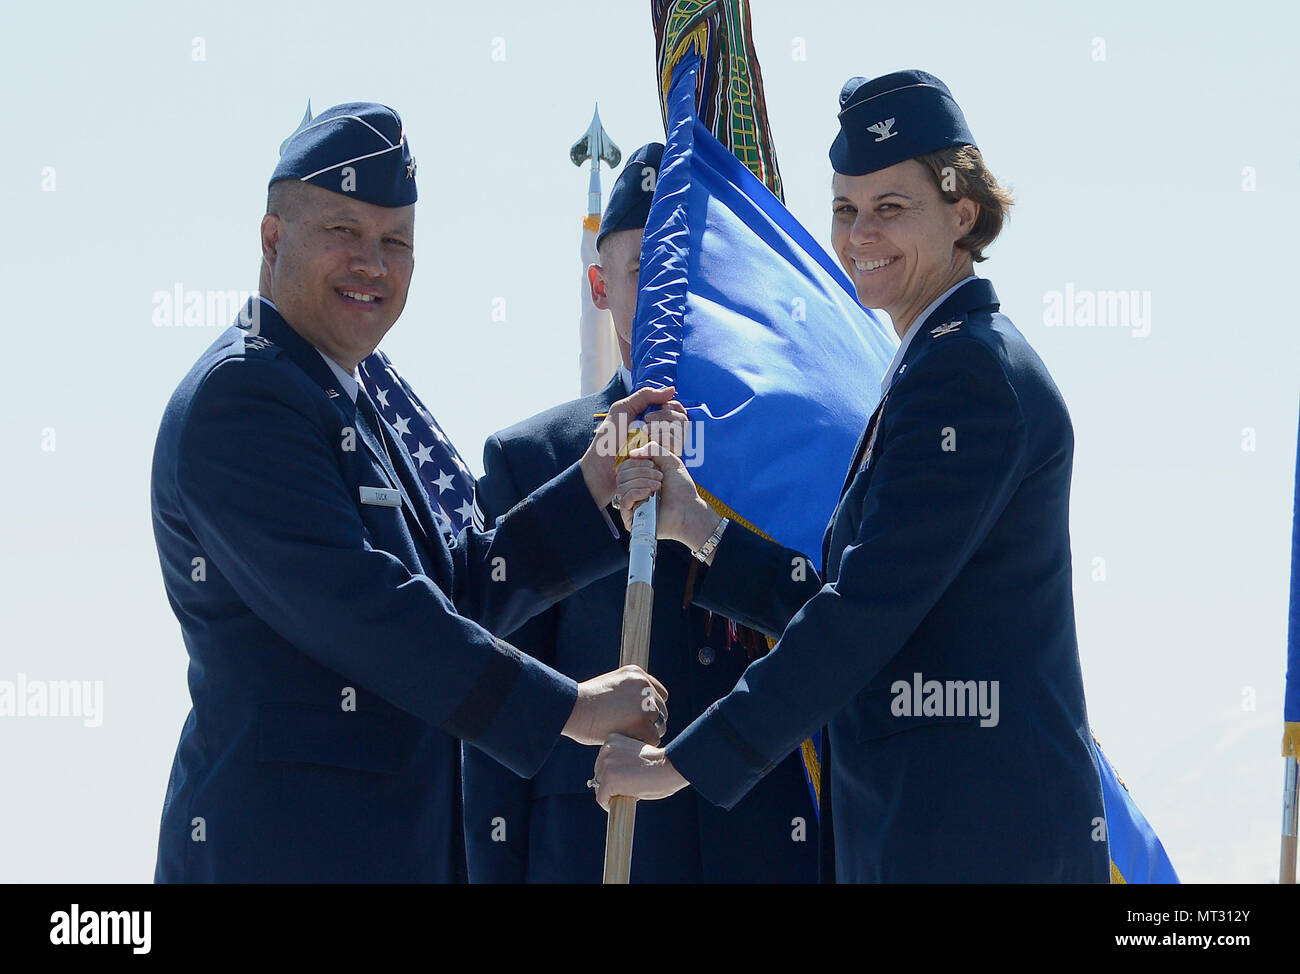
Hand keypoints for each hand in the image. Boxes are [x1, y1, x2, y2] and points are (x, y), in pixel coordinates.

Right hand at [563, 665, 668, 745]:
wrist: (572, 709)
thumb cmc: (584, 704)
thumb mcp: (611, 686)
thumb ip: (629, 694)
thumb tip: (643, 713)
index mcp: (637, 674)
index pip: (659, 694)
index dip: (650, 709)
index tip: (637, 719)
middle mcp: (644, 686)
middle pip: (661, 711)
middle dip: (648, 723)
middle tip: (628, 731)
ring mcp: (645, 704)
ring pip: (659, 726)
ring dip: (646, 734)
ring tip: (625, 736)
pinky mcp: (642, 722)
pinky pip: (653, 739)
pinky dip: (642, 744)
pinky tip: (626, 742)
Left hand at [580, 385, 681, 508]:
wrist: (601, 467)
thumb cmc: (608, 440)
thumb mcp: (623, 410)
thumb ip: (645, 396)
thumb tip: (672, 389)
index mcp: (656, 422)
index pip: (678, 410)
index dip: (672, 405)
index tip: (658, 407)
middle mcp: (664, 437)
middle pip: (682, 420)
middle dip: (664, 416)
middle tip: (646, 421)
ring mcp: (666, 452)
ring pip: (680, 434)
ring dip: (661, 430)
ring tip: (644, 436)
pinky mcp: (665, 466)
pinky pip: (676, 449)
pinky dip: (661, 442)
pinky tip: (647, 447)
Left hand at [593, 732, 688, 809]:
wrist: (671, 766)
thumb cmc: (660, 763)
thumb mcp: (636, 754)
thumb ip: (622, 760)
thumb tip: (614, 778)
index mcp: (613, 739)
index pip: (604, 762)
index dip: (615, 774)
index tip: (628, 778)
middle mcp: (605, 749)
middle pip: (599, 775)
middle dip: (611, 784)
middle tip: (630, 788)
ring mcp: (606, 765)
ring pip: (599, 787)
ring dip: (612, 794)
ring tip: (630, 793)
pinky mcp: (608, 780)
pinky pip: (601, 798)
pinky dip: (610, 804)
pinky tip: (624, 801)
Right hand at [614, 440, 723, 558]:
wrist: (689, 509)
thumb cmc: (682, 489)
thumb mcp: (670, 461)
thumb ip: (653, 450)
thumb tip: (631, 453)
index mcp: (639, 479)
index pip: (624, 466)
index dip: (636, 462)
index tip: (654, 465)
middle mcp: (633, 491)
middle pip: (621, 474)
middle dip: (641, 471)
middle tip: (660, 477)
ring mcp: (631, 505)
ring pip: (621, 486)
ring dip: (641, 482)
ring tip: (658, 486)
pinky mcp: (631, 518)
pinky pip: (623, 500)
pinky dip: (636, 492)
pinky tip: (649, 494)